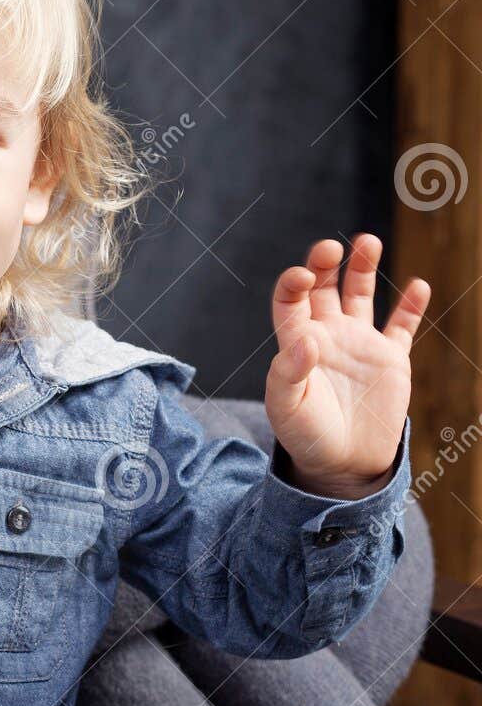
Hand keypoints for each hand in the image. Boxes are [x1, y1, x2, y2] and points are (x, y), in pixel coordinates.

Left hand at [266, 233, 429, 499]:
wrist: (341, 464)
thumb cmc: (305, 435)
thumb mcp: (286, 407)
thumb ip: (289, 372)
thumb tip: (305, 339)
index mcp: (296, 342)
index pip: (290, 301)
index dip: (292, 283)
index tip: (300, 276)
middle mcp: (326, 334)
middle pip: (322, 287)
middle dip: (325, 264)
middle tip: (330, 248)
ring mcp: (359, 343)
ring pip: (360, 295)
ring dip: (363, 268)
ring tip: (367, 241)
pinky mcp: (390, 359)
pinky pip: (402, 326)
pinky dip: (411, 307)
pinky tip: (418, 286)